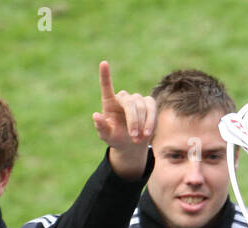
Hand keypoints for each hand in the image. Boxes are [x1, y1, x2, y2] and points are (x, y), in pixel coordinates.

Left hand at [92, 61, 155, 180]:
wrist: (132, 143)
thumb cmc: (116, 137)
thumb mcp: (107, 136)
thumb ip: (101, 127)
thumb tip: (95, 115)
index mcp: (109, 102)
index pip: (106, 86)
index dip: (105, 75)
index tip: (103, 63)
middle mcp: (123, 98)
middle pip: (129, 103)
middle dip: (133, 121)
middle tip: (134, 137)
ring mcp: (136, 99)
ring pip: (141, 106)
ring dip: (141, 124)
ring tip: (138, 139)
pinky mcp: (149, 103)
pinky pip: (151, 108)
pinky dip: (150, 121)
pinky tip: (148, 133)